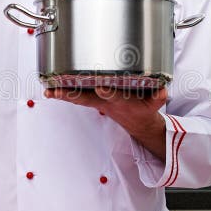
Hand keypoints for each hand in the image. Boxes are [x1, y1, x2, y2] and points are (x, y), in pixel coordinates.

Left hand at [44, 86, 167, 160]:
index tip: (100, 87)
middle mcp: (105, 102)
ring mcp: (98, 102)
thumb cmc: (143, 108)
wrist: (138, 124)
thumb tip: (163, 91)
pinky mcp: (93, 100)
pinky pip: (76, 97)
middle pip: (86, 98)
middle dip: (72, 95)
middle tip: (56, 92)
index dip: (106, 92)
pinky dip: (62, 94)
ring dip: (62, 95)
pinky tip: (49, 90)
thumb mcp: (154, 104)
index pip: (113, 95)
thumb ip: (158, 97)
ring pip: (78, 98)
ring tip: (48, 91)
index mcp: (120, 101)